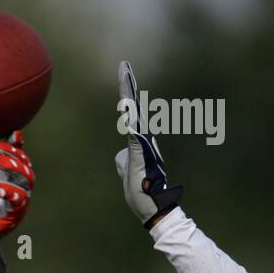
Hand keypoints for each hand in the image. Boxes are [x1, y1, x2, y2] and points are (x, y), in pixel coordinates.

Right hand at [0, 131, 35, 245]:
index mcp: (15, 212)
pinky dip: (16, 146)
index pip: (18, 198)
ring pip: (25, 165)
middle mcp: (20, 196)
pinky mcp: (9, 174)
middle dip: (14, 167)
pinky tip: (14, 133)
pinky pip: (17, 157)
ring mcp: (16, 183)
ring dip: (15, 154)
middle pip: (26, 178)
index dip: (6, 191)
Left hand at [115, 60, 182, 228]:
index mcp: (138, 142)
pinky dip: (131, 121)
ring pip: (133, 115)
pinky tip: (128, 108)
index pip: (130, 114)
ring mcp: (142, 145)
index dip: (128, 96)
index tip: (125, 76)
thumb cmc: (142, 192)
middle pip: (133, 108)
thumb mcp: (127, 172)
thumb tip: (121, 155)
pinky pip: (134, 134)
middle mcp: (143, 139)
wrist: (153, 207)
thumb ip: (124, 160)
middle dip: (128, 86)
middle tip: (124, 65)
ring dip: (128, 96)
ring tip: (125, 74)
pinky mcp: (140, 155)